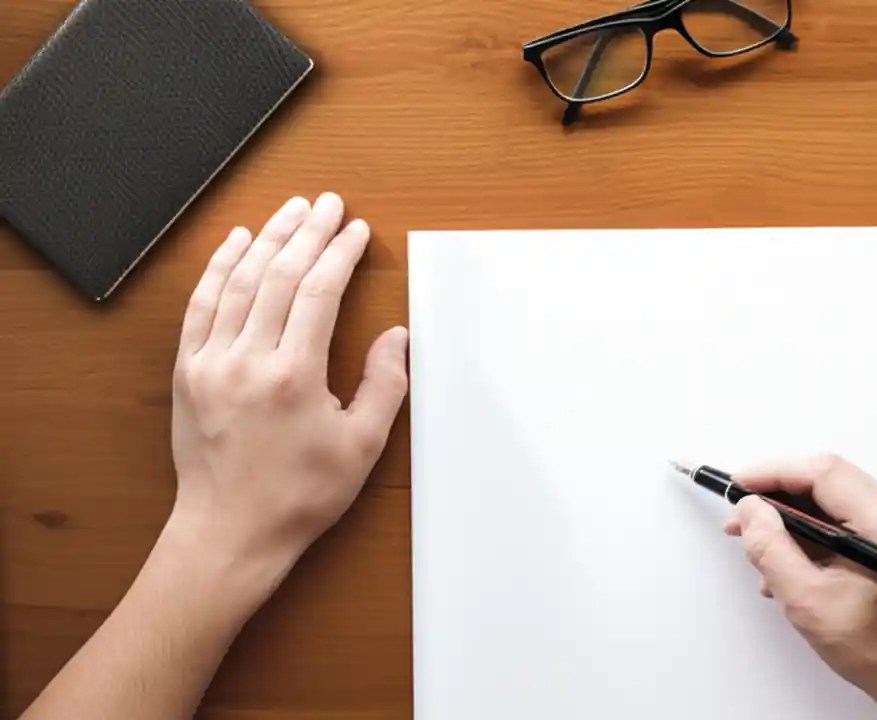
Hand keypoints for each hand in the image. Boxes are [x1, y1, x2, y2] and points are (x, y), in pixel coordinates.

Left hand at [168, 193, 407, 576]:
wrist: (230, 533)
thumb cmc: (299, 496)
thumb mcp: (362, 447)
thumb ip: (384, 386)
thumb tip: (395, 336)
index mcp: (294, 376)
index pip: (319, 292)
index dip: (340, 254)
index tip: (357, 231)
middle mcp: (247, 360)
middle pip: (279, 275)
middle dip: (308, 232)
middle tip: (329, 203)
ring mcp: (210, 363)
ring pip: (239, 282)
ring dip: (267, 238)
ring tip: (291, 209)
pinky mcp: (187, 373)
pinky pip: (200, 307)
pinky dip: (217, 269)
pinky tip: (234, 243)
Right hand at [725, 454, 876, 718]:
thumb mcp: (809, 603)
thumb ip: (772, 550)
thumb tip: (750, 510)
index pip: (823, 473)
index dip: (774, 473)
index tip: (739, 486)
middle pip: (829, 479)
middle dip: (779, 496)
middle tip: (743, 521)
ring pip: (836, 495)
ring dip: (796, 516)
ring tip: (766, 552)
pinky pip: (849, 512)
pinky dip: (817, 529)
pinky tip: (795, 560)